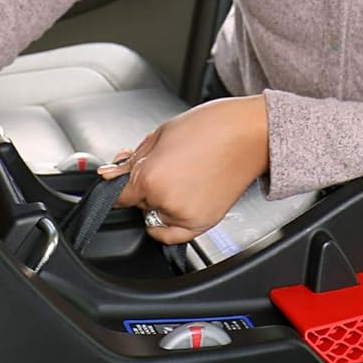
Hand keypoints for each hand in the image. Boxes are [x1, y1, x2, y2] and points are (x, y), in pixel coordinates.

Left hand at [98, 96, 269, 243]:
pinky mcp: (203, 224)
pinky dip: (167, 225)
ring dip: (157, 202)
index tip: (119, 179)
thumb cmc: (213, 127)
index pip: (117, 194)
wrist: (251, 135)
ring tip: (179, 178)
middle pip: (137, 203)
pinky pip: (172, 235)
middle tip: (163, 166)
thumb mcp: (161, 134)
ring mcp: (185, 216)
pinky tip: (174, 204)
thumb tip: (111, 174)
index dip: (117, 183)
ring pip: (154, 216)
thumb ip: (133, 160)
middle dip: (143, 185)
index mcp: (150, 177)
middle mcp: (166, 202)